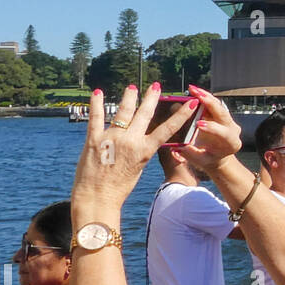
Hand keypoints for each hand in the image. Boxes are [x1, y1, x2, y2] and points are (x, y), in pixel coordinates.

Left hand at [72, 85, 195, 225]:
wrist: (97, 198)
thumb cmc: (119, 188)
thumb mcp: (138, 168)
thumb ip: (140, 151)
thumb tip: (140, 136)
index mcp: (144, 150)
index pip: (168, 129)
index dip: (182, 114)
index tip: (191, 103)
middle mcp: (130, 141)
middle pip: (144, 114)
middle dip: (152, 98)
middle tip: (156, 86)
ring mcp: (111, 139)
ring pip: (123, 112)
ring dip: (129, 97)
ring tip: (132, 87)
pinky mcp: (93, 140)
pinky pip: (96, 117)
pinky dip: (97, 104)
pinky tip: (99, 92)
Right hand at [174, 86, 242, 173]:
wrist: (217, 156)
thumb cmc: (209, 159)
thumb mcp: (201, 161)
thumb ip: (192, 154)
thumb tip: (181, 146)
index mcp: (231, 143)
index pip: (224, 133)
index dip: (212, 128)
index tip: (199, 124)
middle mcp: (233, 129)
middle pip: (223, 114)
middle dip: (209, 103)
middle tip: (196, 95)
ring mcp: (228, 120)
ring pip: (218, 105)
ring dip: (205, 96)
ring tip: (193, 89)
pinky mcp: (220, 114)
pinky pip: (213, 103)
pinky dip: (203, 96)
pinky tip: (194, 91)